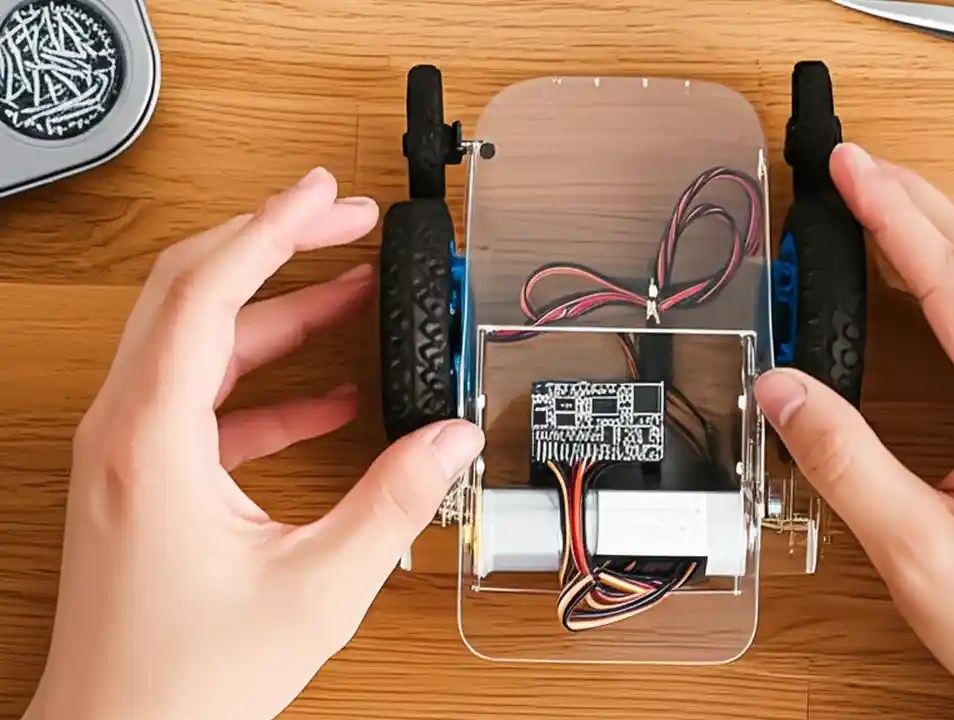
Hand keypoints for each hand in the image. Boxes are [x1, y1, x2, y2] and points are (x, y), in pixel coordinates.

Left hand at [23, 169, 483, 719]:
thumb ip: (395, 502)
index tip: (321, 196)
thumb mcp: (318, 588)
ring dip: (274, 309)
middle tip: (339, 221)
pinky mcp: (141, 475)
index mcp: (154, 439)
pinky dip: (265, 382)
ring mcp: (126, 450)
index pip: (208, 291)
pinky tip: (329, 396)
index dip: (271, 230)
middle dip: (271, 243)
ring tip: (349, 291)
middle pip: (189, 290)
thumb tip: (450, 439)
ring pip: (194, 339)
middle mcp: (125, 430)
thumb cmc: (185, 679)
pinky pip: (201, 398)